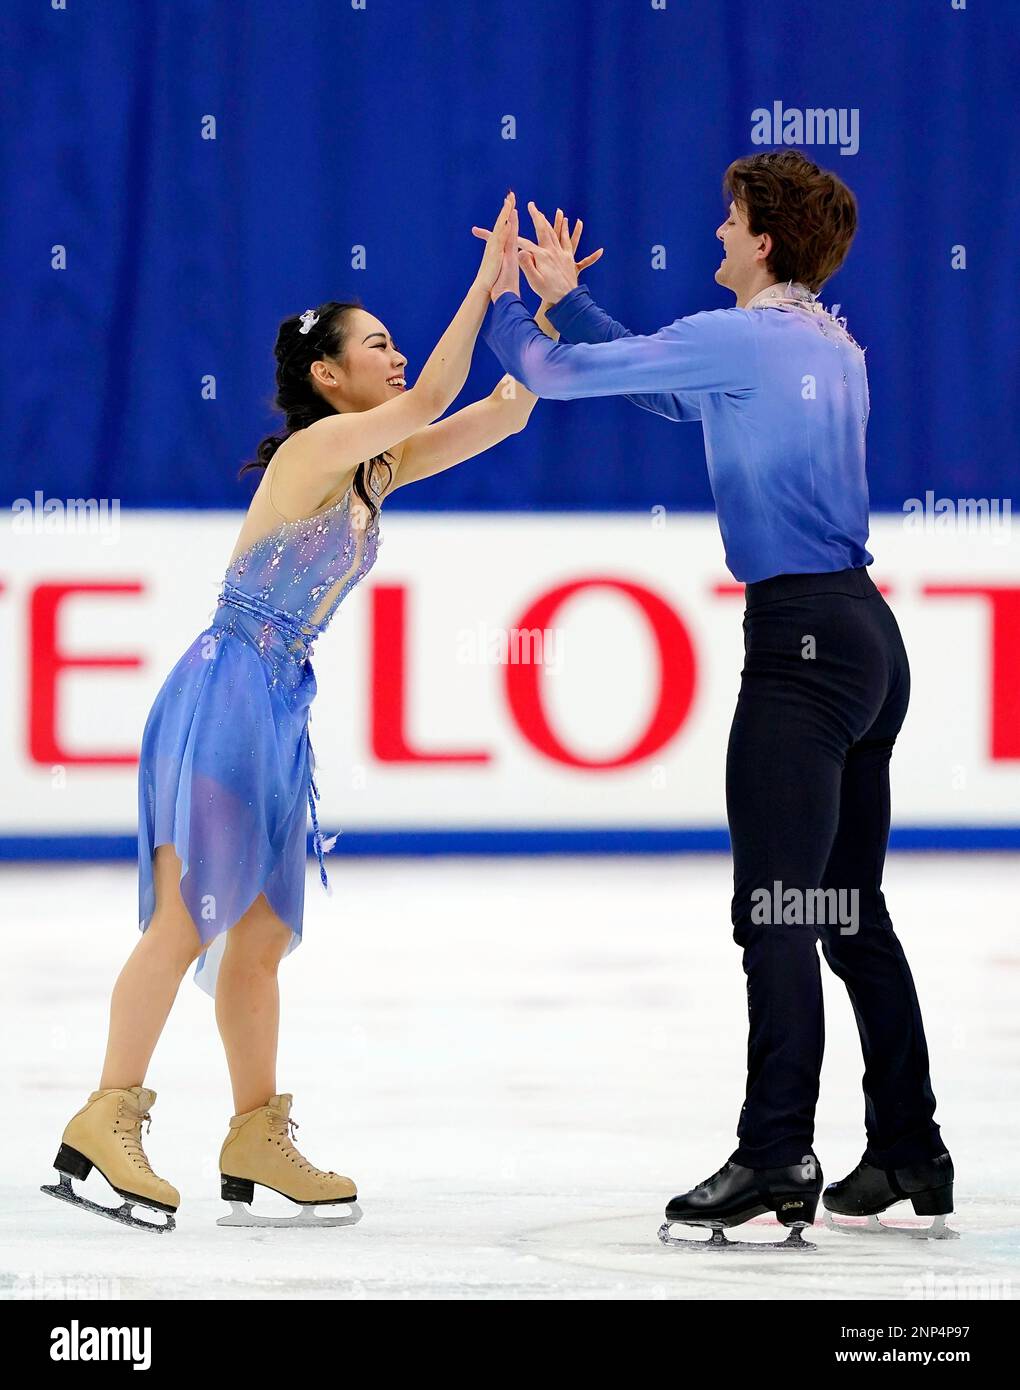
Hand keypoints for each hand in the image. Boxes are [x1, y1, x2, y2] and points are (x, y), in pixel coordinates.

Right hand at [474, 202, 602, 304]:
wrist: (568, 299)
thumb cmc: (549, 292)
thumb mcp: (534, 281)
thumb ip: (527, 265)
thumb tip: (520, 251)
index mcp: (542, 256)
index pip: (526, 243)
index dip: (516, 238)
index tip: (508, 232)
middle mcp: (553, 251)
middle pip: (544, 229)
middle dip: (537, 216)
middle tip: (531, 205)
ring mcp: (562, 253)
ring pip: (558, 232)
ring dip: (557, 221)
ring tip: (557, 211)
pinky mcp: (569, 258)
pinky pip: (571, 241)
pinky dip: (573, 231)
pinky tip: (577, 223)